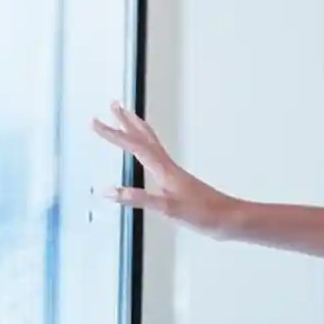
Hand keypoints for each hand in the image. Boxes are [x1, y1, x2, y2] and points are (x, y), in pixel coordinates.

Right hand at [92, 101, 237, 238]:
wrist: (228, 218)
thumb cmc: (202, 213)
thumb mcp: (168, 209)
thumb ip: (139, 199)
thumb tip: (109, 192)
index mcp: (164, 169)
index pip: (133, 146)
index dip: (113, 134)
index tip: (95, 122)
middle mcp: (168, 166)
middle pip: (144, 137)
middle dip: (127, 121)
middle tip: (113, 105)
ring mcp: (173, 173)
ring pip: (151, 144)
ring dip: (137, 130)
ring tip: (127, 121)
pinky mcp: (177, 182)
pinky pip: (157, 157)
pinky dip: (146, 149)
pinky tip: (146, 157)